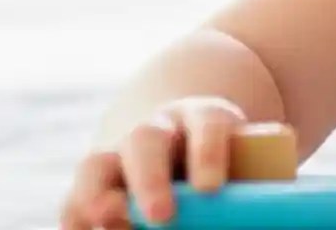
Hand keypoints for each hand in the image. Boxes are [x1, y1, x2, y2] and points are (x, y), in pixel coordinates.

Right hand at [59, 96, 245, 228]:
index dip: (208, 153)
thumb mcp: (254, 161)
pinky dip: (75, 219)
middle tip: (162, 217)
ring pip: (97, 164)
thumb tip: (261, 207)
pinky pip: (74, 198)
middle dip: (150, 180)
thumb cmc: (235, 161)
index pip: (208, 124)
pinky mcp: (95, 182)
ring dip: (98, 196)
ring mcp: (119, 153)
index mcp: (205, 116)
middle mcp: (158, 129)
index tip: (211, 189)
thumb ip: (257, 179)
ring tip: (110, 221)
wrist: (190, 139)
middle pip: (146, 140)